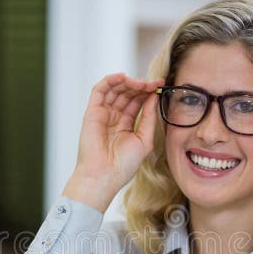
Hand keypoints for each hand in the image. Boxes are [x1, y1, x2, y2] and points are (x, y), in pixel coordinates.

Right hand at [63, 73, 163, 212]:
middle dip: (140, 86)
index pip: (138, 102)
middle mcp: (114, 117)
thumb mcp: (144, 139)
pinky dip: (110, 80)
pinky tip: (122, 77)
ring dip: (128, 82)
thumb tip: (154, 97)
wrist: (105, 176)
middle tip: (152, 83)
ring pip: (115, 89)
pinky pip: (99, 90)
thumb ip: (149, 117)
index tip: (161, 85)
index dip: (149, 92)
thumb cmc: (124, 165)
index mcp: (126, 124)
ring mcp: (103, 114)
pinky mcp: (92, 112)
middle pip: (127, 93)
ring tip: (140, 83)